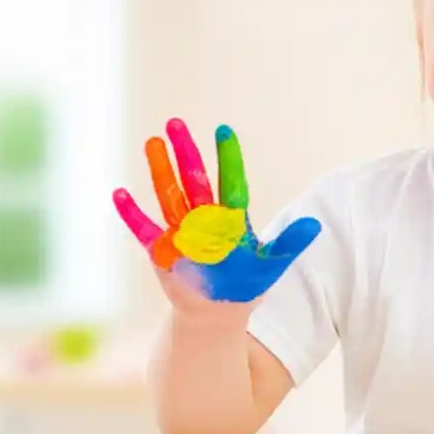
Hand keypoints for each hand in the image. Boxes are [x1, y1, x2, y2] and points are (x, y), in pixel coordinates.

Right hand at [112, 119, 320, 303]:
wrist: (217, 311)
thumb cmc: (245, 284)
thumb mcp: (270, 265)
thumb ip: (289, 244)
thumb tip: (314, 225)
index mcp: (231, 218)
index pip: (230, 182)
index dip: (227, 158)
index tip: (223, 130)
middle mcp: (204, 218)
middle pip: (194, 179)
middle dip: (185, 152)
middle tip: (176, 122)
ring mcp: (181, 231)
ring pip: (169, 195)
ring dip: (160, 170)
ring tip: (152, 142)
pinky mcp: (162, 250)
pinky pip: (144, 229)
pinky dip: (132, 214)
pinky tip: (119, 193)